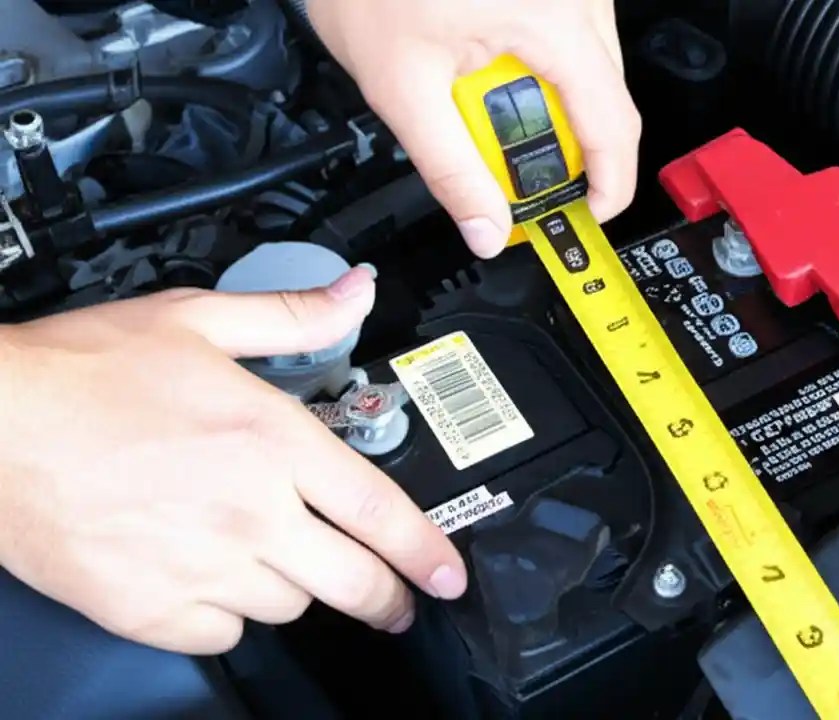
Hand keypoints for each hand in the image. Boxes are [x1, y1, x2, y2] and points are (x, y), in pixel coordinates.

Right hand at [0, 267, 465, 654]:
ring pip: (288, 607)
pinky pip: (221, 636)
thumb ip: (292, 316)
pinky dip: (226, 617)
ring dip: (293, 587)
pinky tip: (210, 580)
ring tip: (269, 555)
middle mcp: (248, 512)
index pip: (379, 511)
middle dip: (387, 597)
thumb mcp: (197, 322)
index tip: (449, 575)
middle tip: (394, 601)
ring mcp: (201, 568)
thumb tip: (356, 293)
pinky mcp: (149, 610)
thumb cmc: (79, 373)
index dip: (427, 552)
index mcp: (271, 441)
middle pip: (352, 581)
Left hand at [307, 0, 641, 257]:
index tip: (584, 218)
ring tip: (487, 115)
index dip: (607, 186)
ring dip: (552, 113)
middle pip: (606, 103)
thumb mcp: (401, 89)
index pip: (612, 126)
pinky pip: (573, 46)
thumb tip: (488, 230)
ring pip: (591, 76)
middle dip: (566, 153)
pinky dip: (543, 77)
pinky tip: (494, 78)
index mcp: (552, 20)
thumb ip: (450, 170)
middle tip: (515, 179)